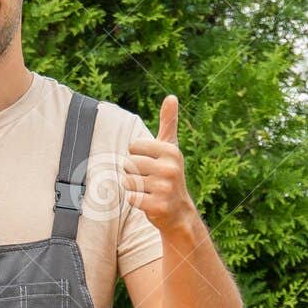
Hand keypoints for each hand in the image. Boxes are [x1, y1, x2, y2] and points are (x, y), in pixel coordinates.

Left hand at [125, 94, 199, 235]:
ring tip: (149, 190)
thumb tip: (171, 96)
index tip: (151, 164)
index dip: (137, 156)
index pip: (133, 147)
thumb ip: (168, 122)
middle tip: (149, 180)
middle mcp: (170, 168)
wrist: (179, 211)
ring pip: (128, 181)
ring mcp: (165, 188)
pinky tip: (149, 201)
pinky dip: (135, 200)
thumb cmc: (169, 174)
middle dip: (133, 173)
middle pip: (128, 164)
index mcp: (171, 151)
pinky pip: (131, 197)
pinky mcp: (158, 205)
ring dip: (134, 187)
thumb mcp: (170, 147)